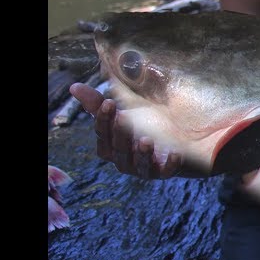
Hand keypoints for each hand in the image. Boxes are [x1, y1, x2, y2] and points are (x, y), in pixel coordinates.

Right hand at [69, 82, 188, 179]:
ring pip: (138, 164)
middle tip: (123, 117)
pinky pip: (166, 172)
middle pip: (118, 149)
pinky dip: (169, 165)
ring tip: (145, 140)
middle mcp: (126, 159)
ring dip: (141, 153)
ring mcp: (146, 167)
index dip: (103, 120)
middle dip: (120, 133)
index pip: (103, 134)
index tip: (109, 102)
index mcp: (113, 144)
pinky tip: (175, 155)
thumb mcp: (129, 107)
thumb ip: (101, 101)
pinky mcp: (167, 171)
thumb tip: (73, 87)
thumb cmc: (151, 121)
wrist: (186, 136)